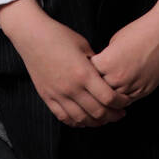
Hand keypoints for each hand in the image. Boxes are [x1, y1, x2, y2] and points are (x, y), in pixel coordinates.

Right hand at [0, 0, 129, 127]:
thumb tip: (106, 75)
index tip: (126, 101)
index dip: (121, 103)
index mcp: (83, 73)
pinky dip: (77, 122)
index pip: (108, 97)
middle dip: (113, 115)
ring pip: (82, 119)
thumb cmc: (59, 35)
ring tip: (104, 119)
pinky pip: (64, 117)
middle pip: (98, 112)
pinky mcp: (47, 97)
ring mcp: (58, 95)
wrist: (32, 35)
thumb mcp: (83, 45)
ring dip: (96, 122)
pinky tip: (84, 119)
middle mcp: (71, 88)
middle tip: (120, 113)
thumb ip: (96, 63)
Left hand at [89, 0, 158, 104]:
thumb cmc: (139, 32)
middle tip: (92, 88)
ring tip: (104, 95)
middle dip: (95, 89)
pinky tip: (120, 95)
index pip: (88, 75)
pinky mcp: (144, 91)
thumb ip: (106, 58)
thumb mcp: (114, 41)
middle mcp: (118, 77)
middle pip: (99, 91)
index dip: (86, 74)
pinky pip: (128, 100)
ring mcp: (132, 86)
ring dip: (109, 98)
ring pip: (113, 101)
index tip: (84, 73)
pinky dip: (123, 99)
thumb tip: (101, 67)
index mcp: (107, 63)